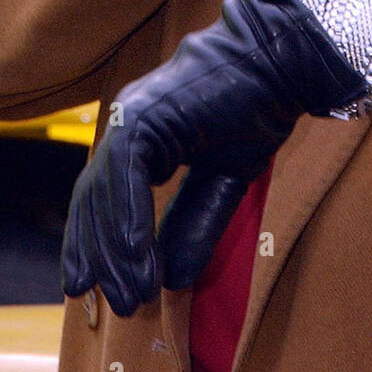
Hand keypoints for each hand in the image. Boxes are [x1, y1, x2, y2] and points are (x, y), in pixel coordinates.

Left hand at [60, 0, 366, 316]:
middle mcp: (126, 124)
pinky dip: (128, 223)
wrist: (277, 69)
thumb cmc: (256, 111)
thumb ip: (193, 221)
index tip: (98, 286)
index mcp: (141, 134)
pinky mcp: (142, 116)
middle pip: (94, 199)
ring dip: (116, 249)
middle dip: (98, 253)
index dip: (99, 242)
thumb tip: (174, 278)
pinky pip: (124, 178)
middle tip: (112, 302)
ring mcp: (129, 116)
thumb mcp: (222, 180)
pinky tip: (136, 259)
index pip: (105, 197)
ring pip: (105, 193)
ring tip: (132, 294)